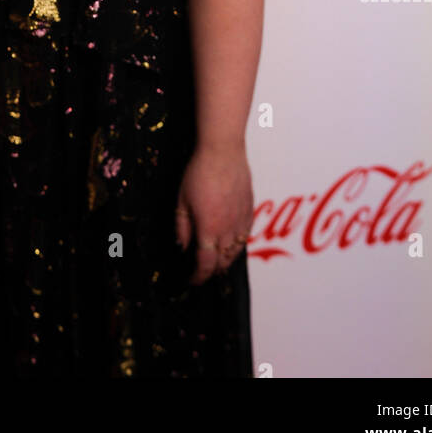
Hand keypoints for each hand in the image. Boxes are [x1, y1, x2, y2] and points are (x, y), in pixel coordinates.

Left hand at [175, 145, 253, 285]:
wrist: (223, 151)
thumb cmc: (199, 173)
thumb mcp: (181, 201)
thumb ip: (182, 228)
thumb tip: (182, 248)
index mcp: (209, 230)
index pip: (205, 265)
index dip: (198, 277)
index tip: (191, 281)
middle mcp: (228, 230)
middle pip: (222, 262)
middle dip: (211, 271)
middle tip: (202, 272)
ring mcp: (241, 221)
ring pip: (236, 252)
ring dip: (225, 261)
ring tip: (216, 262)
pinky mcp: (250, 210)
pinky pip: (246, 236)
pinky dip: (237, 245)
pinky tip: (231, 243)